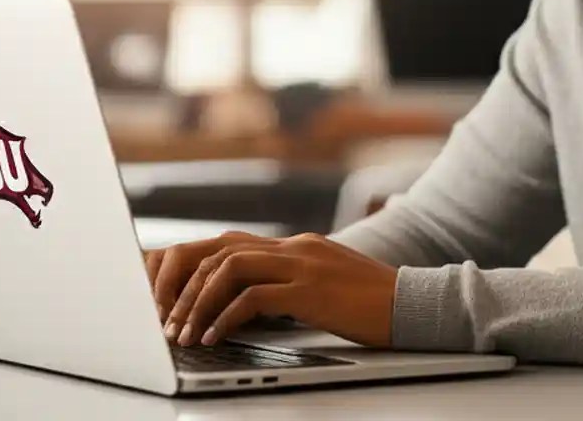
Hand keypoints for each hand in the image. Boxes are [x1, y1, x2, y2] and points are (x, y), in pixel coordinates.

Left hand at [154, 233, 397, 348]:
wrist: (416, 304)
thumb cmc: (373, 303)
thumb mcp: (325, 284)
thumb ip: (290, 284)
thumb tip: (250, 303)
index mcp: (295, 245)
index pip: (227, 244)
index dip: (193, 268)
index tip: (173, 297)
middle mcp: (294, 248)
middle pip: (218, 251)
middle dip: (184, 285)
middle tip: (166, 318)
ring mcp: (302, 265)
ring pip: (228, 270)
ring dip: (198, 302)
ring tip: (183, 332)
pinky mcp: (310, 290)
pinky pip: (253, 298)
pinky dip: (226, 317)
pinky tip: (215, 337)